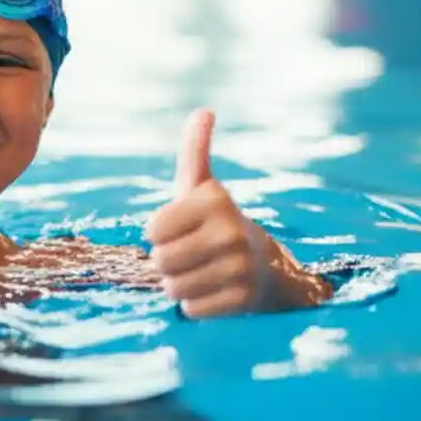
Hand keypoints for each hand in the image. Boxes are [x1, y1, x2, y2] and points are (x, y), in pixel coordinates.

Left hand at [145, 109, 296, 317]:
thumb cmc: (218, 224)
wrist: (268, 268)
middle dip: (168, 264)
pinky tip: (216, 292)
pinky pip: (193, 310)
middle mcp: (231, 230)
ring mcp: (240, 267)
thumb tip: (203, 111)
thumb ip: (195, 151)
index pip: (152, 230)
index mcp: (214, 199)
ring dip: (180, 286)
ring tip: (203, 273)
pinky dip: (197, 306)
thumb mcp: (203, 187)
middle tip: (193, 256)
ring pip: (174, 288)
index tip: (184, 229)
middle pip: (161, 261)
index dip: (160, 234)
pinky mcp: (243, 300)